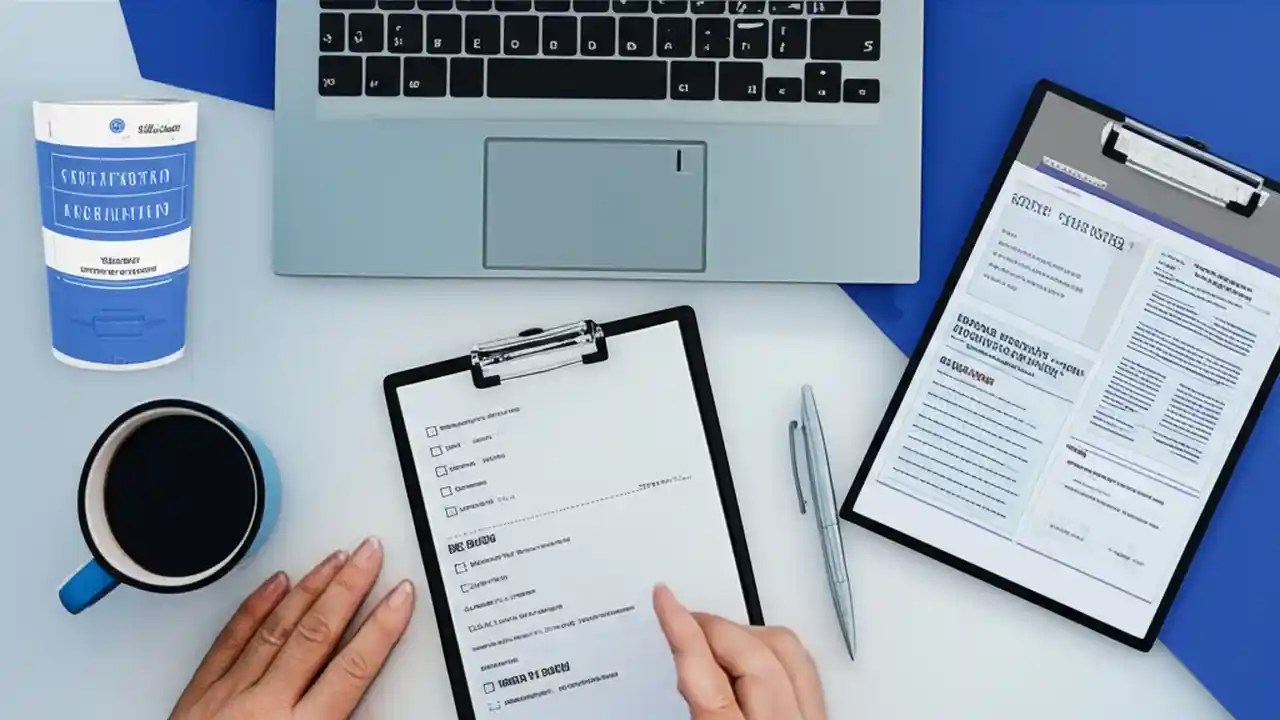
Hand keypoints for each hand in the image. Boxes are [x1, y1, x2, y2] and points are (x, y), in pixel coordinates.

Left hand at [170, 538, 415, 719]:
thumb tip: (375, 714)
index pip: (352, 668)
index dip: (382, 628)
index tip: (400, 597)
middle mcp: (265, 709)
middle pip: (318, 633)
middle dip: (349, 587)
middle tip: (371, 554)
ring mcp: (228, 697)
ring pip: (278, 627)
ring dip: (311, 588)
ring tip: (335, 559)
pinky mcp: (199, 696)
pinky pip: (231, 640)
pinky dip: (256, 608)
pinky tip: (275, 586)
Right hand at [653, 585, 826, 719]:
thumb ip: (689, 705)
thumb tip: (680, 668)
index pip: (711, 678)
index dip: (684, 630)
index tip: (666, 600)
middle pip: (755, 655)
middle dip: (715, 628)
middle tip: (683, 621)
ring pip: (791, 653)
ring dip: (750, 635)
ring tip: (716, 638)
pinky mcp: (823, 719)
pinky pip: (808, 672)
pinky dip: (779, 655)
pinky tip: (754, 659)